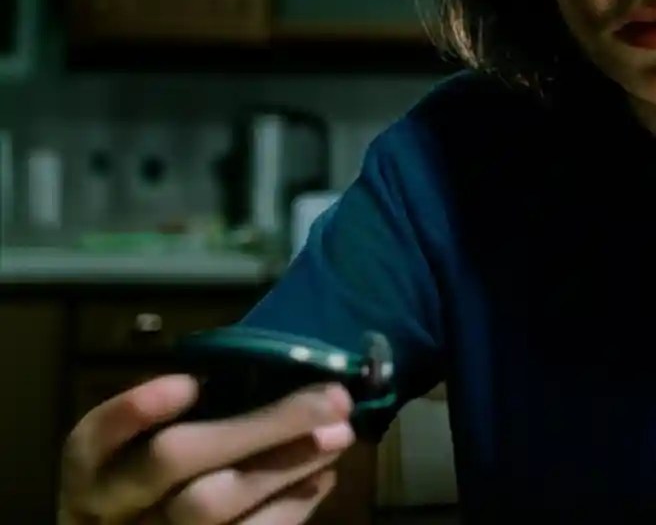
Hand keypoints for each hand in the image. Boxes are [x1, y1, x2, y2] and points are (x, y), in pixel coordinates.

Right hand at [58, 374, 354, 523]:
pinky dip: (290, 506)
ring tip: (340, 432)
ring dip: (287, 463)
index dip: (133, 411)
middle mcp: (111, 510)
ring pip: (211, 505)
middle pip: (171, 460)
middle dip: (259, 425)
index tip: (187, 383)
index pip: (91, 439)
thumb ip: (197, 415)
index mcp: (91, 472)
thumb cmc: (160, 488)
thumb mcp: (155, 447)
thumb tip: (276, 370)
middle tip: (331, 397)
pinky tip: (322, 477)